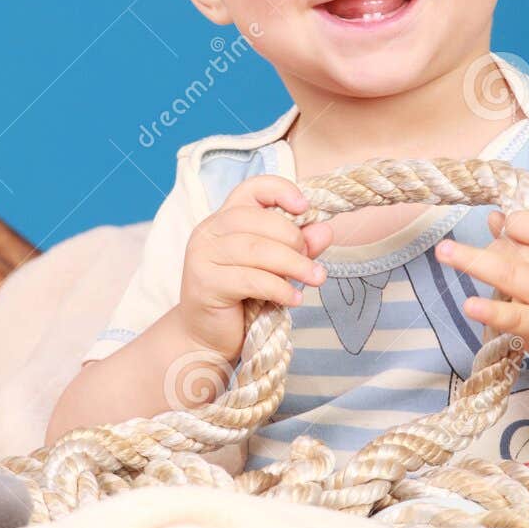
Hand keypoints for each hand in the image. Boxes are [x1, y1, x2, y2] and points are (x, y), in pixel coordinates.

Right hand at [177, 174, 332, 365]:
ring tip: (315, 279)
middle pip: (259, 220)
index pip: (252, 188)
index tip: (305, 207)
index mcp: (225, 219)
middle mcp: (209, 231)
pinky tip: (294, 299)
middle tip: (312, 263)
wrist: (207, 339)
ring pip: (256, 249)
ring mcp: (203, 255)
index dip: (280, 190)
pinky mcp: (205, 283)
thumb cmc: (242, 300)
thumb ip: (299, 247)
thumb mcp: (276, 269)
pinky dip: (279, 288)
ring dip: (294, 265)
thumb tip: (325, 230)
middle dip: (294, 239)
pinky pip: (250, 279)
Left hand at [435, 209, 528, 379]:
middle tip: (487, 252)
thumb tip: (493, 218)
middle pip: (521, 250)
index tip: (507, 225)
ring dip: (474, 261)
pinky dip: (491, 311)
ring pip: (511, 274)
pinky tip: (470, 304)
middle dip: (497, 247)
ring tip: (444, 252)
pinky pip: (513, 317)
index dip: (520, 223)